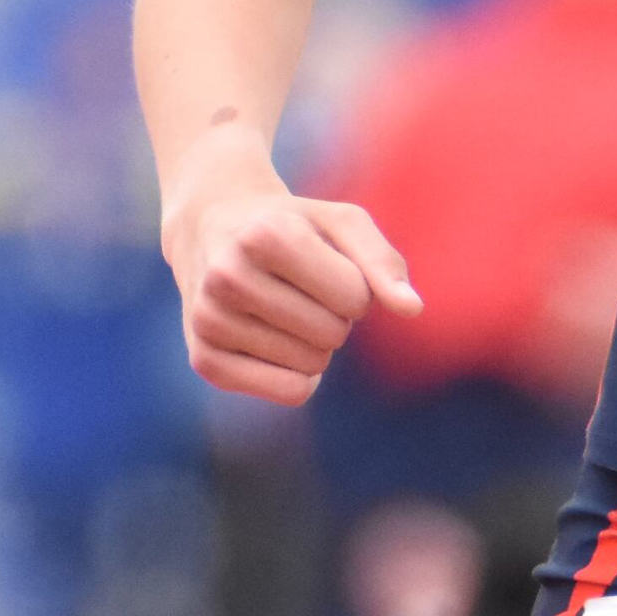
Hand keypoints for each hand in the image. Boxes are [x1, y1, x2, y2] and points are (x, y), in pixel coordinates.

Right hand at [159, 125, 420, 407]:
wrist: (211, 228)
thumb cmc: (293, 225)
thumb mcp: (342, 223)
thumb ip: (383, 262)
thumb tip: (412, 309)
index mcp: (265, 236)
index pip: (355, 298)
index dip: (356, 288)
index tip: (327, 266)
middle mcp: (228, 277)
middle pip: (332, 335)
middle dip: (334, 317)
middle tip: (301, 289)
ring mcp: (209, 320)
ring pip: (311, 367)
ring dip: (315, 345)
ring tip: (283, 308)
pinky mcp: (204, 359)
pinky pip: (289, 393)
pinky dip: (299, 375)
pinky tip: (273, 341)